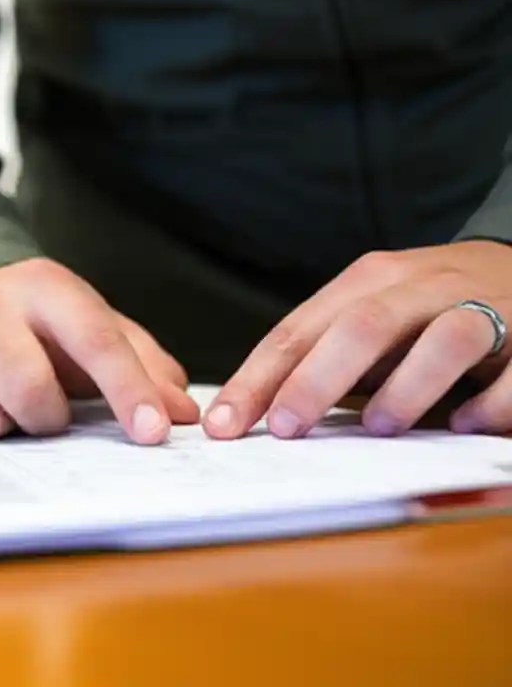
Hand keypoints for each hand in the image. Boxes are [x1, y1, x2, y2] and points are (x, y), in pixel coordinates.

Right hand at [0, 258, 198, 443]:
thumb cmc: (37, 328)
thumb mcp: (93, 331)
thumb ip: (143, 367)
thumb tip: (180, 413)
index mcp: (45, 286)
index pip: (96, 340)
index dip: (128, 390)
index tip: (155, 433)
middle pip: (30, 392)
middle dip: (47, 419)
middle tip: (45, 410)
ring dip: (2, 426)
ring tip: (1, 400)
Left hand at [204, 241, 511, 438]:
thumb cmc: (435, 308)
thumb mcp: (376, 321)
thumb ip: (326, 358)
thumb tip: (256, 414)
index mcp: (371, 282)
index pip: (300, 329)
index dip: (258, 378)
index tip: (225, 423)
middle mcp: (424, 285)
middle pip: (362, 326)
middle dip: (316, 380)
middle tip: (286, 429)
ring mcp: (485, 304)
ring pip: (445, 338)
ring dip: (407, 388)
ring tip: (379, 427)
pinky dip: (491, 402)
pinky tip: (466, 424)